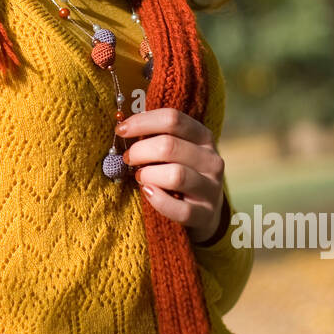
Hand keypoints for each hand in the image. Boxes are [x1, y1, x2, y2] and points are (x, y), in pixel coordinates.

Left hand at [117, 107, 224, 243]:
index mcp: (203, 137)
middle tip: (128, 158)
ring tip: (140, 177)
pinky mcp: (206, 214)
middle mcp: (211, 159)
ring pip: (176, 175)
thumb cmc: (181, 174)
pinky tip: (148, 193)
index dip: (142, 122)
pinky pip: (180, 209)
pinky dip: (158, 200)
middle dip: (140, 151)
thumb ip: (157, 137)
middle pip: (169, 146)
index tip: (121, 130)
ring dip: (148, 175)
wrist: (205, 211)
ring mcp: (211, 188)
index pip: (172, 119)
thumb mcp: (177, 151)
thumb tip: (124, 126)